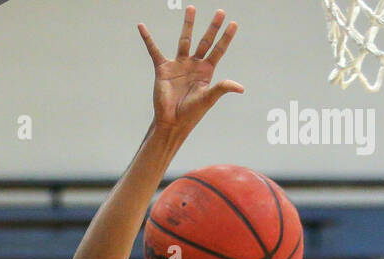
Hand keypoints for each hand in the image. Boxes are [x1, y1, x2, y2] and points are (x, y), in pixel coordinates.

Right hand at [139, 9, 243, 138]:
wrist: (172, 122)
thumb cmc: (191, 113)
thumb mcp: (208, 99)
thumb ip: (222, 88)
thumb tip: (240, 88)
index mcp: (206, 71)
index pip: (218, 50)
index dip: (226, 37)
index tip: (233, 24)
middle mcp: (193, 65)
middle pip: (205, 41)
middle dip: (213, 27)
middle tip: (221, 11)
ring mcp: (178, 65)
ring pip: (184, 40)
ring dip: (188, 24)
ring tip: (192, 8)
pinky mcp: (163, 68)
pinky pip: (154, 50)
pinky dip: (147, 39)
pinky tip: (142, 27)